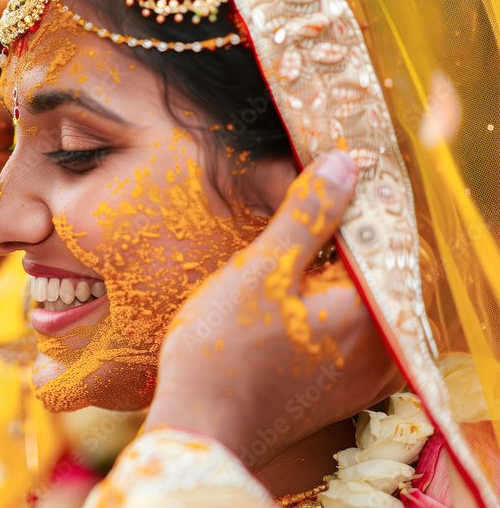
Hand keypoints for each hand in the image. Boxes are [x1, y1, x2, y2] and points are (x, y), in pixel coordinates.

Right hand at [146, 150, 404, 467]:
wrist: (201, 427)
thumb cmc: (224, 350)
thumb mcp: (261, 268)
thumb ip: (309, 214)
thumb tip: (343, 165)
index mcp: (375, 311)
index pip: (390, 239)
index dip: (356, 207)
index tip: (319, 189)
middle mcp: (385, 347)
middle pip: (383, 272)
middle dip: (346, 242)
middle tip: (299, 222)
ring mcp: (368, 375)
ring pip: (369, 304)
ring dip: (337, 277)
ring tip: (287, 260)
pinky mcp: (345, 391)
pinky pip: (357, 335)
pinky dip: (333, 311)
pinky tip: (291, 304)